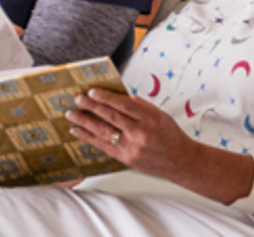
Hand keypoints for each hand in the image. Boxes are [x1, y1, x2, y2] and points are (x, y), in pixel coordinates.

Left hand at [67, 88, 199, 180]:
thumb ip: (138, 105)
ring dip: (84, 122)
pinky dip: (88, 137)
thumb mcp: (159, 115)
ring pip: (103, 132)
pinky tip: (77, 131)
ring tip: (71, 114)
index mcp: (150, 118)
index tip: (91, 91)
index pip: (123, 105)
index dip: (105, 97)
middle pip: (110, 117)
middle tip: (77, 99)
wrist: (182, 161)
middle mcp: (140, 133)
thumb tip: (117, 95)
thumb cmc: (171, 136)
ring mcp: (132, 147)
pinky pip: (103, 146)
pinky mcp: (126, 159)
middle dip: (91, 106)